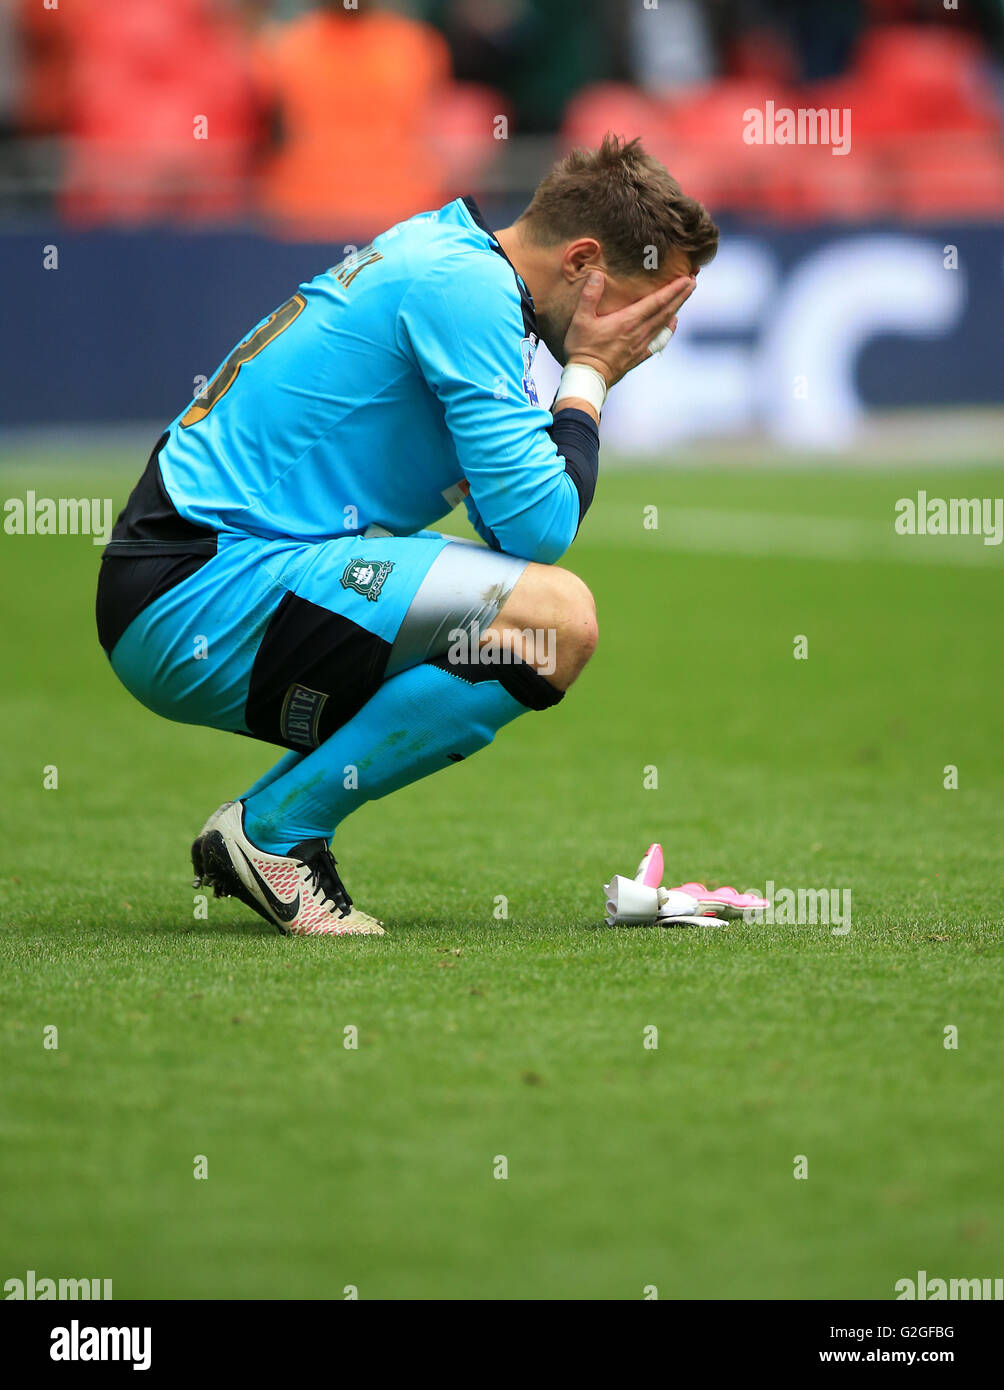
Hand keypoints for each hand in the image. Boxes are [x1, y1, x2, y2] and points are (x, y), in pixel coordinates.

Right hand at [562, 271, 695, 387]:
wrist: (587, 378)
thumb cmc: (582, 349)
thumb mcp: (580, 320)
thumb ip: (589, 295)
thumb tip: (597, 275)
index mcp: (628, 321)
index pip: (657, 302)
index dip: (673, 290)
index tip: (687, 279)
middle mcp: (639, 332)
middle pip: (666, 311)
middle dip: (680, 295)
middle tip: (693, 281)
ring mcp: (640, 345)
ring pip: (664, 324)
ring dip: (676, 309)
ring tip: (685, 296)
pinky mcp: (637, 356)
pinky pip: (658, 341)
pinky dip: (668, 330)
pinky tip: (673, 323)